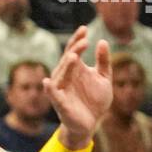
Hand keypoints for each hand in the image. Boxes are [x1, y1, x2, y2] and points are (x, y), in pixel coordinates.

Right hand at [45, 27, 111, 148]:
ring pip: (61, 75)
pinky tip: (47, 82)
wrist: (92, 123)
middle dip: (75, 50)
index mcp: (75, 69)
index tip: (84, 29)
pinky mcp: (60, 103)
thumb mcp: (104, 78)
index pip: (74, 50)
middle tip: (84, 41)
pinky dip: (50, 89)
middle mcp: (65, 76)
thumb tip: (103, 41)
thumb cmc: (95, 99)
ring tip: (74, 56)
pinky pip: (53, 95)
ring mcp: (61, 89)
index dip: (78, 40)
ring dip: (66, 66)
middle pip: (67, 60)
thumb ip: (103, 61)